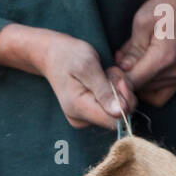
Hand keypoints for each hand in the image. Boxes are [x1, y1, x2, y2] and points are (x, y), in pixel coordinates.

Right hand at [0, 24, 135, 130]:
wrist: (51, 54)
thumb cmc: (68, 55)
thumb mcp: (87, 66)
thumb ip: (103, 91)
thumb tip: (120, 113)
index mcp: (78, 109)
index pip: (114, 121)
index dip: (124, 102)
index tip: (119, 80)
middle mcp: (81, 119)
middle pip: (117, 117)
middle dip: (121, 93)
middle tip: (110, 72)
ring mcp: (84, 118)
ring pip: (117, 111)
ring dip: (118, 90)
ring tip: (106, 73)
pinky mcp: (88, 113)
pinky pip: (111, 108)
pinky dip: (114, 92)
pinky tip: (104, 79)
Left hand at [113, 0, 175, 106]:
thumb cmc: (167, 5)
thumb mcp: (142, 21)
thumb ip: (132, 49)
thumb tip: (122, 69)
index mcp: (165, 57)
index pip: (134, 82)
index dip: (117, 81)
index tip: (106, 72)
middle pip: (142, 90)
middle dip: (125, 81)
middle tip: (113, 66)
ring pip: (152, 94)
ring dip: (137, 84)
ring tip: (126, 65)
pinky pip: (163, 92)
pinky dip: (149, 86)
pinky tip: (139, 70)